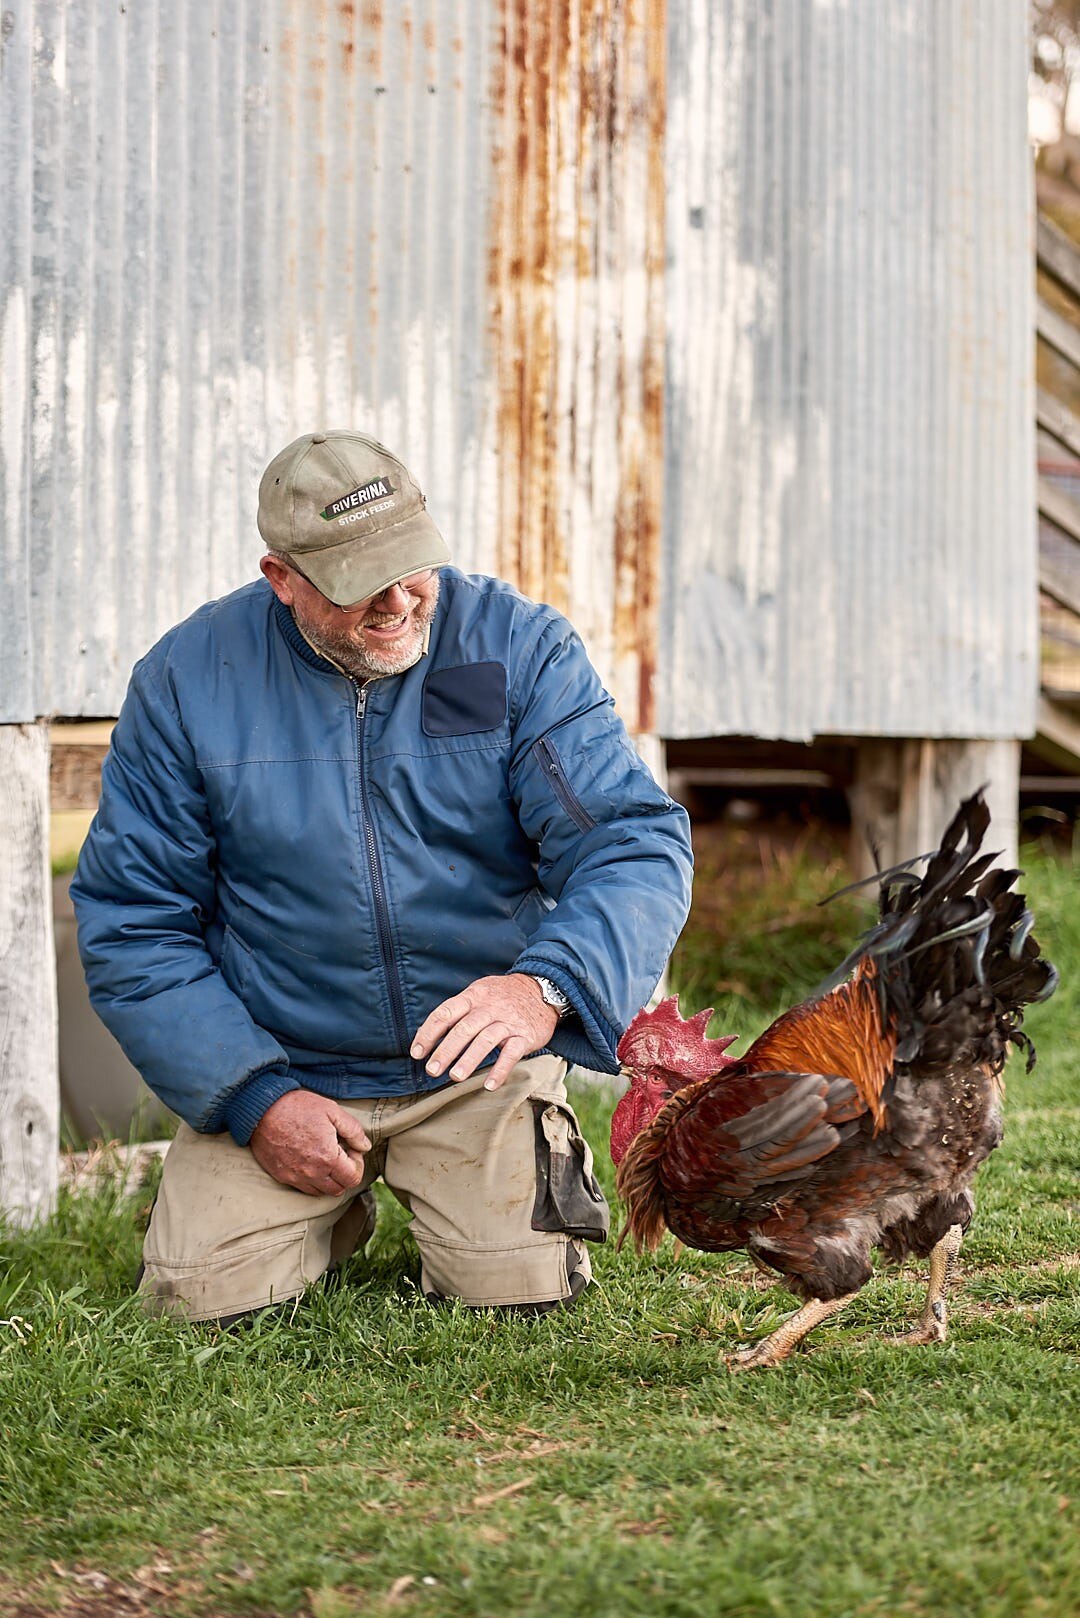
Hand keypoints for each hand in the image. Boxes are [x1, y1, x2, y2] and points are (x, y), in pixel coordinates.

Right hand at [249, 1090, 370, 1195]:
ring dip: (328, 1179)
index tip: (350, 1149)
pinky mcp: (281, 1176)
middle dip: (344, 1174)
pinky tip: (309, 1160)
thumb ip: (353, 1130)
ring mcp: (295, 1177)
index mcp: (327, 1158)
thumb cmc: (298, 1107)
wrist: (262, 1109)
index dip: (357, 1164)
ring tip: (324, 1158)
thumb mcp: (332, 1111)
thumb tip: (365, 1146)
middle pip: (338, 1188)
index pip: (353, 1178)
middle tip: (340, 1154)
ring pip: (320, 1191)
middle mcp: (312, 1173)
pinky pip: (302, 1188)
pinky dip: (311, 1180)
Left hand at [410, 974, 559, 1091]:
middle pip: (464, 1029)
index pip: (445, 1013)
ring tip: (455, 1077)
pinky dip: (501, 1069)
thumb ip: (457, 1011)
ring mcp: (508, 1021)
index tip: (417, 1052)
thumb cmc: (502, 996)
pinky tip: (490, 1085)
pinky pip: (512, 1053)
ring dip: (469, 1059)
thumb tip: (426, 1034)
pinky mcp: (525, 1035)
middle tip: (432, 1070)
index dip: (429, 1033)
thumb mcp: (479, 993)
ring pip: (486, 1040)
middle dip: (446, 1050)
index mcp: (473, 996)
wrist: (542, 989)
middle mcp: (489, 1008)